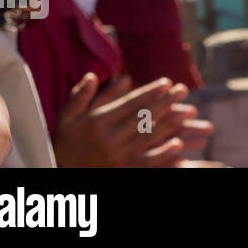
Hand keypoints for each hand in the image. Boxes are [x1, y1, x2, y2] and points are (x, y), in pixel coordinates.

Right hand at [53, 74, 213, 166]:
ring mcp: (116, 156)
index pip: (130, 104)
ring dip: (171, 124)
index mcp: (98, 122)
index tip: (167, 82)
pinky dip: (163, 155)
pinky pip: (146, 163)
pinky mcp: (122, 171)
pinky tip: (179, 146)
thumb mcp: (67, 116)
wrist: (59, 171)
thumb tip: (95, 75)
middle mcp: (108, 138)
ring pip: (149, 138)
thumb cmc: (66, 140)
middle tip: (183, 91)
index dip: (150, 92)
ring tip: (189, 112)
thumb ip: (81, 95)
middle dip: (166, 103)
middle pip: (143, 117)